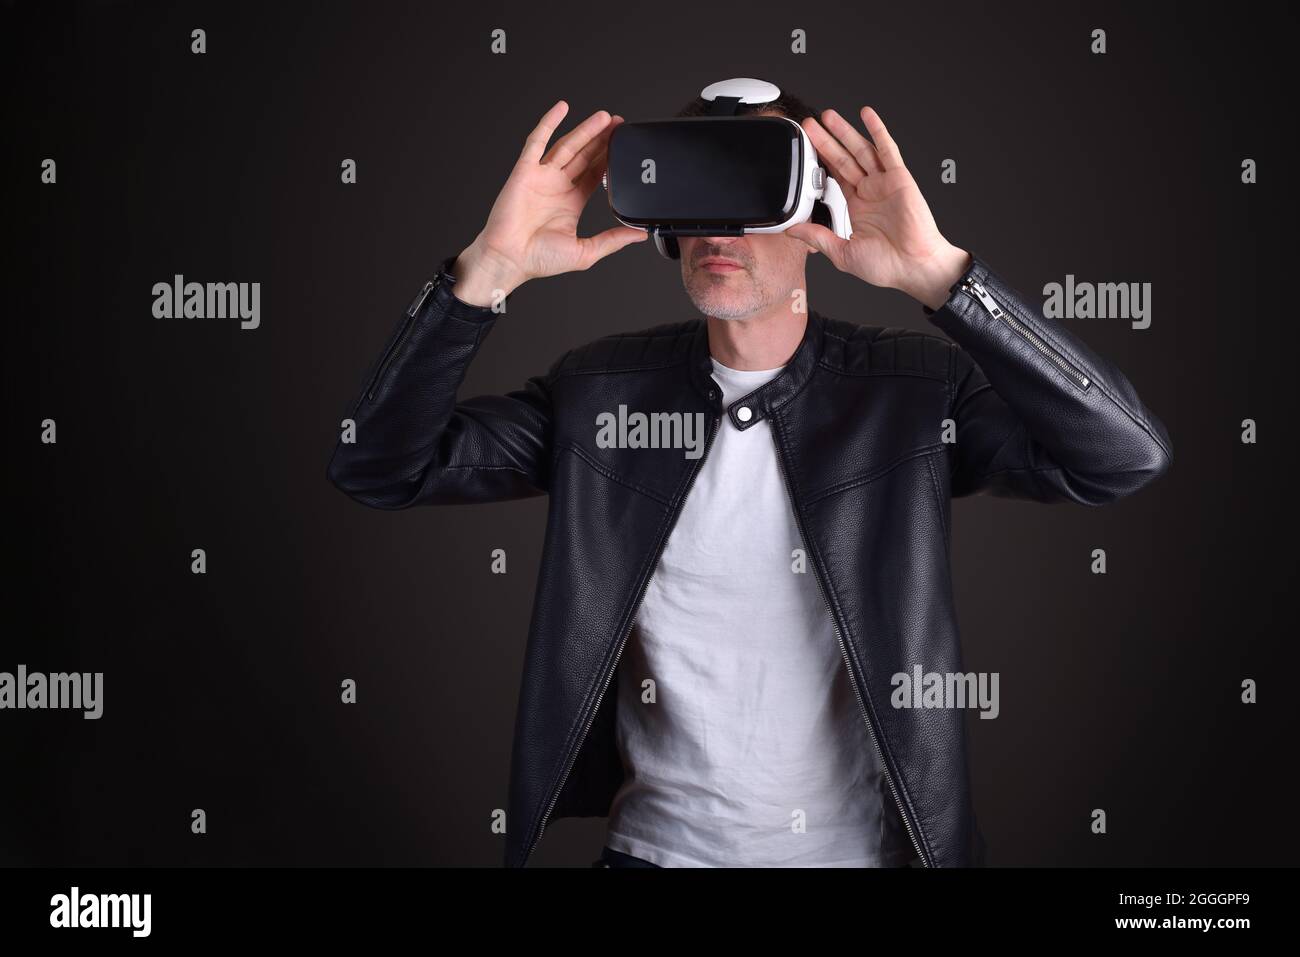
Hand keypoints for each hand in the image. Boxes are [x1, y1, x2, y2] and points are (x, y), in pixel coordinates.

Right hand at [453, 101, 647, 305]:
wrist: (509, 259)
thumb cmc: (539, 259)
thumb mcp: (586, 252)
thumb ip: (613, 240)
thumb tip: (639, 234)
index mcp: (571, 202)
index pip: (596, 174)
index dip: (610, 158)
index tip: (624, 145)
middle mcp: (557, 186)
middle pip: (585, 155)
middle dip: (602, 140)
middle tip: (620, 124)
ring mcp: (541, 176)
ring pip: (567, 145)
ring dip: (585, 130)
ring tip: (605, 117)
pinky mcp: (525, 170)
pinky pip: (537, 141)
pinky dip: (549, 122)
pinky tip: (562, 108)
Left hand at [784, 106, 969, 310]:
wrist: (914, 268)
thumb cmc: (886, 265)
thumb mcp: (842, 252)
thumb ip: (817, 237)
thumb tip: (792, 230)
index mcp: (856, 206)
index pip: (834, 176)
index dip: (820, 160)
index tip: (806, 147)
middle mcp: (869, 190)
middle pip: (843, 158)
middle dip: (826, 140)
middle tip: (809, 123)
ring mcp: (884, 182)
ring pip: (860, 150)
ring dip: (845, 132)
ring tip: (828, 116)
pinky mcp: (899, 178)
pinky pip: (887, 149)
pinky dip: (877, 131)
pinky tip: (867, 115)